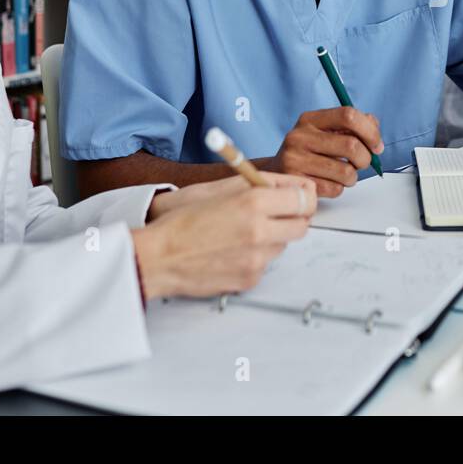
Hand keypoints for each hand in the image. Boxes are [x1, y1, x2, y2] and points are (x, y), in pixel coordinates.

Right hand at [131, 172, 315, 299]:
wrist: (158, 256)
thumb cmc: (183, 220)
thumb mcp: (222, 188)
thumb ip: (263, 184)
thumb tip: (295, 185)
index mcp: (253, 203)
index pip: (304, 199)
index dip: (304, 198)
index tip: (300, 198)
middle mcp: (260, 232)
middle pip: (301, 226)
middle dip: (292, 219)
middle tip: (275, 214)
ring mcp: (256, 259)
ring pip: (282, 246)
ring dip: (271, 238)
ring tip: (240, 233)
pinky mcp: (250, 279)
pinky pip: (265, 265)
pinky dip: (254, 258)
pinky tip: (230, 251)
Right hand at [262, 107, 383, 197]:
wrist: (276, 173)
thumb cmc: (309, 152)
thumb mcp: (326, 131)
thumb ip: (352, 126)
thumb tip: (374, 129)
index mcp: (310, 119)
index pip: (348, 115)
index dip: (370, 131)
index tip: (377, 145)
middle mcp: (299, 136)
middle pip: (351, 146)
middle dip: (365, 158)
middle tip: (362, 163)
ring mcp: (295, 160)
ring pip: (346, 171)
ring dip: (353, 176)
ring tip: (344, 174)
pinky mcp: (297, 183)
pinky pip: (335, 189)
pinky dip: (339, 188)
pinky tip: (329, 182)